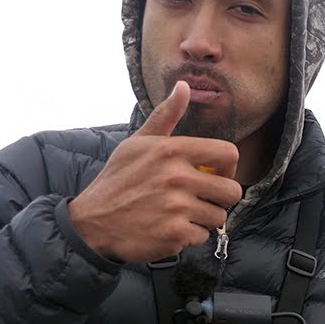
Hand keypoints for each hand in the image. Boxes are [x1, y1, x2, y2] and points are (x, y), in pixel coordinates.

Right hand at [68, 81, 241, 262]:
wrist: (92, 222)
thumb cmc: (118, 180)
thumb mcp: (138, 143)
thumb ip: (165, 116)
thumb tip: (183, 86)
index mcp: (173, 150)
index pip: (229, 154)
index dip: (228, 167)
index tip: (215, 174)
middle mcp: (178, 178)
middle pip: (232, 191)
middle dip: (220, 198)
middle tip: (201, 199)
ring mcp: (177, 208)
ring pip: (218, 217)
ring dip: (204, 219)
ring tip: (180, 213)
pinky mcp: (175, 235)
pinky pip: (203, 237)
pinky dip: (189, 236)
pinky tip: (169, 228)